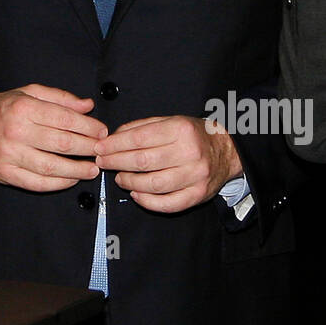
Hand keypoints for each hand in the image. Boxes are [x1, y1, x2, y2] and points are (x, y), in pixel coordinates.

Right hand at [0, 83, 103, 191]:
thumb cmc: (1, 109)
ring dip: (77, 170)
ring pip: (52, 167)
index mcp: (24, 108)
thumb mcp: (27, 93)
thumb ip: (59, 98)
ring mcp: (10, 155)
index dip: (88, 127)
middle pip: (62, 143)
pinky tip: (71, 179)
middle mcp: (17, 131)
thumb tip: (87, 106)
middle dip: (88, 148)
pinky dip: (58, 184)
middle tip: (101, 151)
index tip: (101, 131)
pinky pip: (37, 183)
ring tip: (91, 168)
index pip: (65, 119)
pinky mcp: (6, 174)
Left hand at [94, 116, 242, 212]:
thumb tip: (113, 138)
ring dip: (129, 182)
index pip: (139, 138)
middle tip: (103, 162)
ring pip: (153, 184)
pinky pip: (167, 203)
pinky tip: (136, 194)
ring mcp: (195, 176)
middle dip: (116, 162)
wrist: (225, 151)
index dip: (115, 145)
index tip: (100, 148)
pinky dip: (147, 201)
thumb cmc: (193, 135)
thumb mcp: (170, 121)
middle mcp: (189, 152)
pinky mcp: (197, 195)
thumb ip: (141, 127)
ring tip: (120, 177)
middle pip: (143, 161)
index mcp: (180, 129)